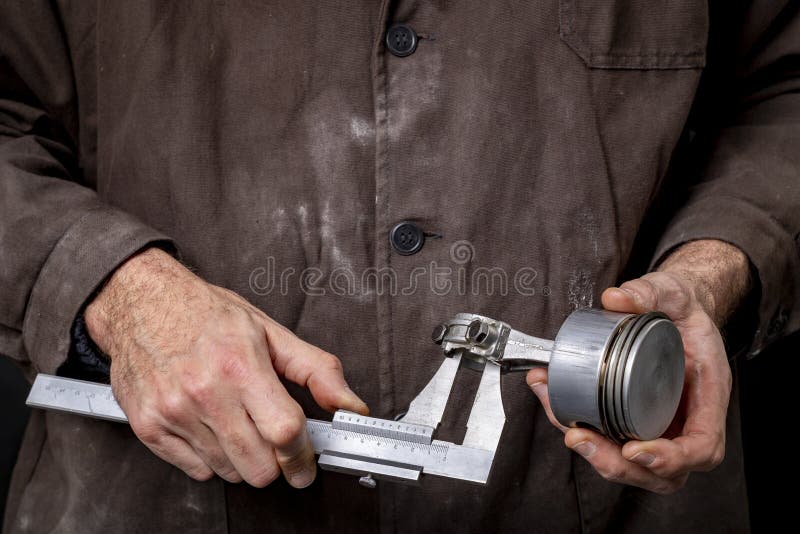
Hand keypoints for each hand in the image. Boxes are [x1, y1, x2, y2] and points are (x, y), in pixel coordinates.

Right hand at [85, 248, 367, 487]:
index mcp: (241, 366)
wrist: (141, 302)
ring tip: (237, 422)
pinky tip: (211, 427)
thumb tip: (350, 405)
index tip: (306, 464)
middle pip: (258, 466)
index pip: (285, 432)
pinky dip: (211, 458)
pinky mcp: (150, 428)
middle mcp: (205, 393)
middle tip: (273, 441)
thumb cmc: (205, 314)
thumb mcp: (270, 332)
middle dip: (276, 461)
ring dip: (243, 459)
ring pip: (229, 473)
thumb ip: (316, 370)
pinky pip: (196, 471)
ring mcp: (174, 414)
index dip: (303, 457)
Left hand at [529, 262, 738, 492]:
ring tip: (562, 422)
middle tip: (579, 438)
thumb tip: (617, 298)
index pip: (702, 446)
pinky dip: (579, 426)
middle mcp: (686, 421)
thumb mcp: (672, 292)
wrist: (672, 312)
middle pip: (663, 473)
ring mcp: (659, 427)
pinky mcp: (630, 422)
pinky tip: (549, 397)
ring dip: (593, 453)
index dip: (671, 459)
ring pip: (632, 466)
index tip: (635, 450)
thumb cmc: (681, 310)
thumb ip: (650, 292)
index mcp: (708, 396)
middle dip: (617, 465)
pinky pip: (608, 439)